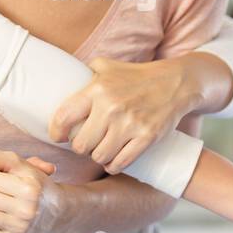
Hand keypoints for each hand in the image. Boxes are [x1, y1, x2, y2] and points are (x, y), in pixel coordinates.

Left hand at [48, 56, 198, 173]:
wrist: (175, 83)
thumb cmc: (137, 76)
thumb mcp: (107, 66)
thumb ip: (83, 73)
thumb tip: (59, 81)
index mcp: (97, 89)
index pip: (64, 117)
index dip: (56, 132)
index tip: (59, 136)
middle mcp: (112, 107)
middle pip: (81, 145)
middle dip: (81, 147)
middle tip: (86, 143)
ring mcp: (130, 124)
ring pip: (99, 157)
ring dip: (98, 156)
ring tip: (102, 149)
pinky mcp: (146, 138)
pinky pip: (120, 163)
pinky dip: (114, 165)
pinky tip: (113, 159)